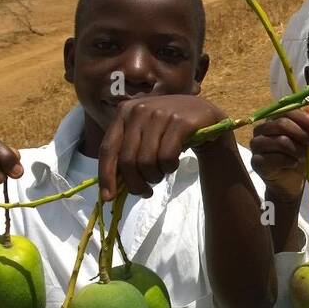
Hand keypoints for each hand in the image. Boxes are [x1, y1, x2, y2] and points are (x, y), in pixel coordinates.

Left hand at [98, 95, 227, 200]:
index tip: (108, 198)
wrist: (202, 116)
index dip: (106, 176)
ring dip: (154, 176)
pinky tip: (173, 164)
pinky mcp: (180, 121)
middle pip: (127, 160)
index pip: (108, 148)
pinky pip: (167, 157)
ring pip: (147, 161)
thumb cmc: (167, 129)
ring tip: (161, 173)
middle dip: (135, 183)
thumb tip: (110, 190)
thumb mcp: (143, 134)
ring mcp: (160, 113)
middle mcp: (139, 109)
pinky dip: (169, 167)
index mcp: (123, 111)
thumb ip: (126, 153)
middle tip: (145, 192)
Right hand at [250, 107, 308, 203]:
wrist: (290, 182)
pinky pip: (275, 158)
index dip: (304, 118)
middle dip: (302, 133)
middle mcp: (260, 130)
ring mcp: (256, 145)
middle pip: (281, 124)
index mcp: (272, 120)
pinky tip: (294, 164)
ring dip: (297, 149)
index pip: (286, 111)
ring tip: (303, 156)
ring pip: (280, 141)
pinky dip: (289, 161)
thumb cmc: (297, 156)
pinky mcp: (256, 162)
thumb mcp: (307, 138)